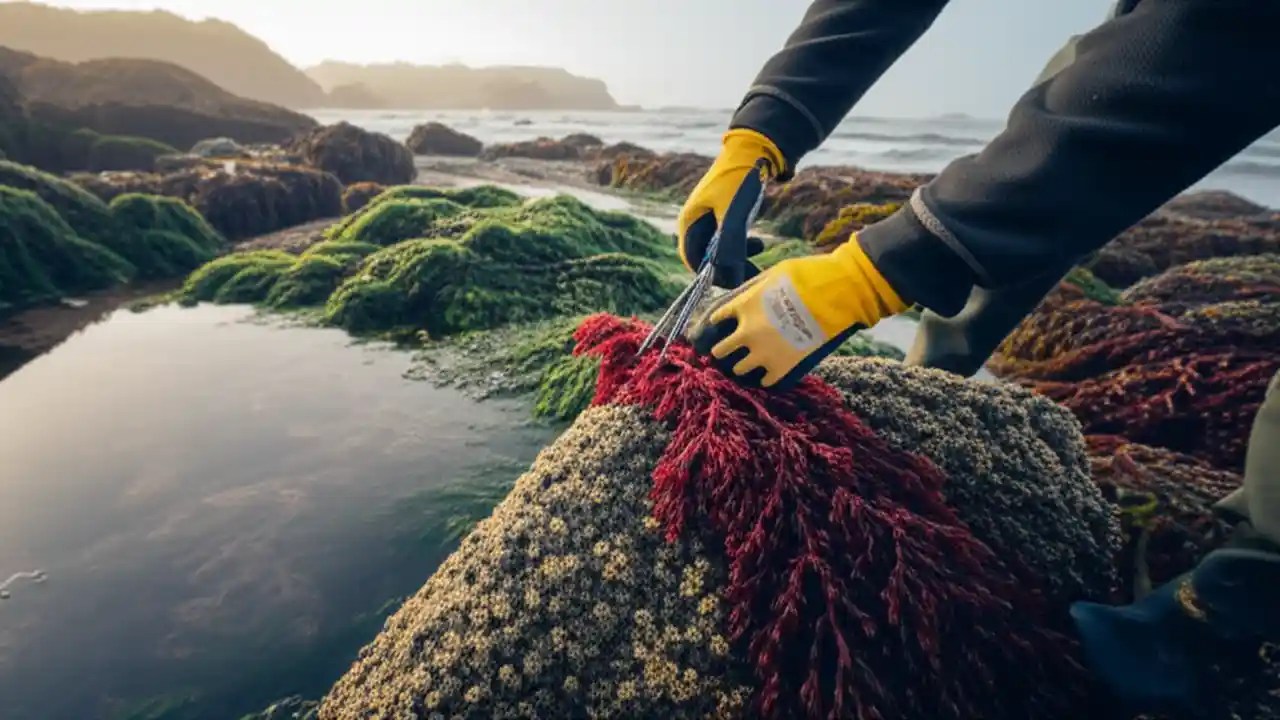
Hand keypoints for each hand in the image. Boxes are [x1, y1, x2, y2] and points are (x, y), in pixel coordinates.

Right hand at [676, 128, 785, 287]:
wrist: (756, 147)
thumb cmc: (740, 179)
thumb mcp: (734, 215)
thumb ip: (730, 246)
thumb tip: (729, 278)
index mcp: (690, 221)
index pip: (693, 260)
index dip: (711, 275)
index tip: (734, 283)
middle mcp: (698, 221)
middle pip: (709, 256)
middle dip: (730, 268)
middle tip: (753, 276)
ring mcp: (712, 217)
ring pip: (723, 248)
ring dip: (740, 257)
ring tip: (760, 257)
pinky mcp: (727, 213)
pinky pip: (733, 237)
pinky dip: (745, 244)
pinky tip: (760, 243)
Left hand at [690, 235, 907, 389]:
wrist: (837, 295)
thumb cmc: (808, 277)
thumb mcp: (773, 276)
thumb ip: (755, 290)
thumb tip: (746, 298)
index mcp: (743, 306)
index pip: (716, 318)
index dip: (717, 321)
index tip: (719, 324)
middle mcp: (747, 332)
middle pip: (720, 351)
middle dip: (722, 349)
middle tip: (726, 350)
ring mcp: (763, 353)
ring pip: (739, 369)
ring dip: (743, 364)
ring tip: (751, 361)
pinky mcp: (782, 368)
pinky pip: (765, 380)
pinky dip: (766, 375)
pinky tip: (770, 369)